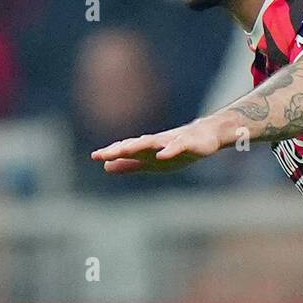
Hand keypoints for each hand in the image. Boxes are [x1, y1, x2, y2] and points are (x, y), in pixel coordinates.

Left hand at [91, 115, 226, 172]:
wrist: (207, 136)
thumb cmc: (176, 149)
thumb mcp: (151, 161)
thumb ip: (129, 164)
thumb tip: (105, 167)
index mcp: (147, 149)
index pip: (127, 150)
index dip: (112, 152)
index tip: (94, 156)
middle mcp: (157, 142)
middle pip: (136, 145)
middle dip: (120, 149)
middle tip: (104, 153)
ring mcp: (172, 141)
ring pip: (153, 143)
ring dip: (138, 146)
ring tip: (124, 150)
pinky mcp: (189, 143)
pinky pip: (178, 147)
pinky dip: (170, 150)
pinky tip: (162, 155)